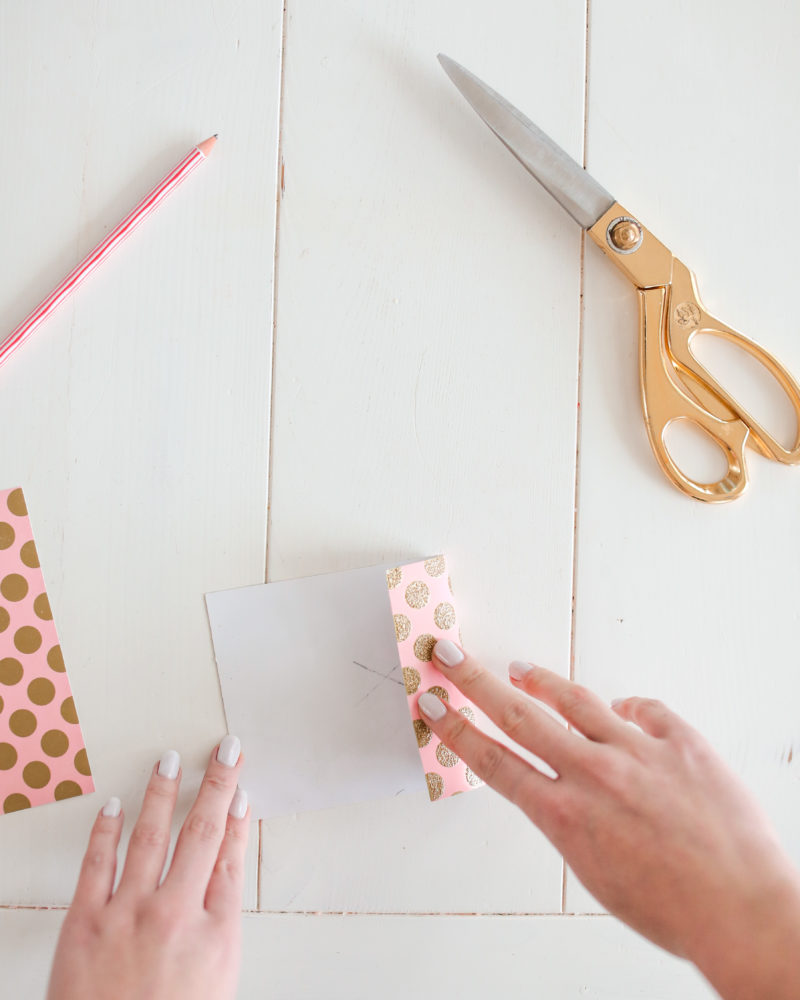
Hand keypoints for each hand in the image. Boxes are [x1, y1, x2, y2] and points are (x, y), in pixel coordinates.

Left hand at [47, 738, 248, 999]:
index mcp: (215, 934)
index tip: (240, 789)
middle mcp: (175, 914)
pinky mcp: (84, 924)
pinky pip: (97, 864)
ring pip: (151, 836)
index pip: (231, 856)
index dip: (237, 817)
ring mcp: (128, 914)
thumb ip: (220, 929)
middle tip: (225, 751)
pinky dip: (107, 831)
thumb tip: (223, 882)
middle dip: (217, 785)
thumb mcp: (217, 983)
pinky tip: (115, 807)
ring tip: (170, 761)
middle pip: (203, 833)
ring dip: (163, 793)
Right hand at [419, 641, 799, 999]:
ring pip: (576, 700)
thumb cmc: (674, 909)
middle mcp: (594, 775)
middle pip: (518, 714)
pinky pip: (644, 710)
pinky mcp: (679, 742)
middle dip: (474, 681)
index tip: (433, 703)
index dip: (456, 728)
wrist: (743, 911)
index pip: (494, 760)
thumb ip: (571, 820)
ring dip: (540, 680)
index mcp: (566, 816)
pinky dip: (627, 708)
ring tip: (519, 668)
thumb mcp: (596, 872)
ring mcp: (638, 752)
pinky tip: (619, 705)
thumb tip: (567, 786)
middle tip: (450, 654)